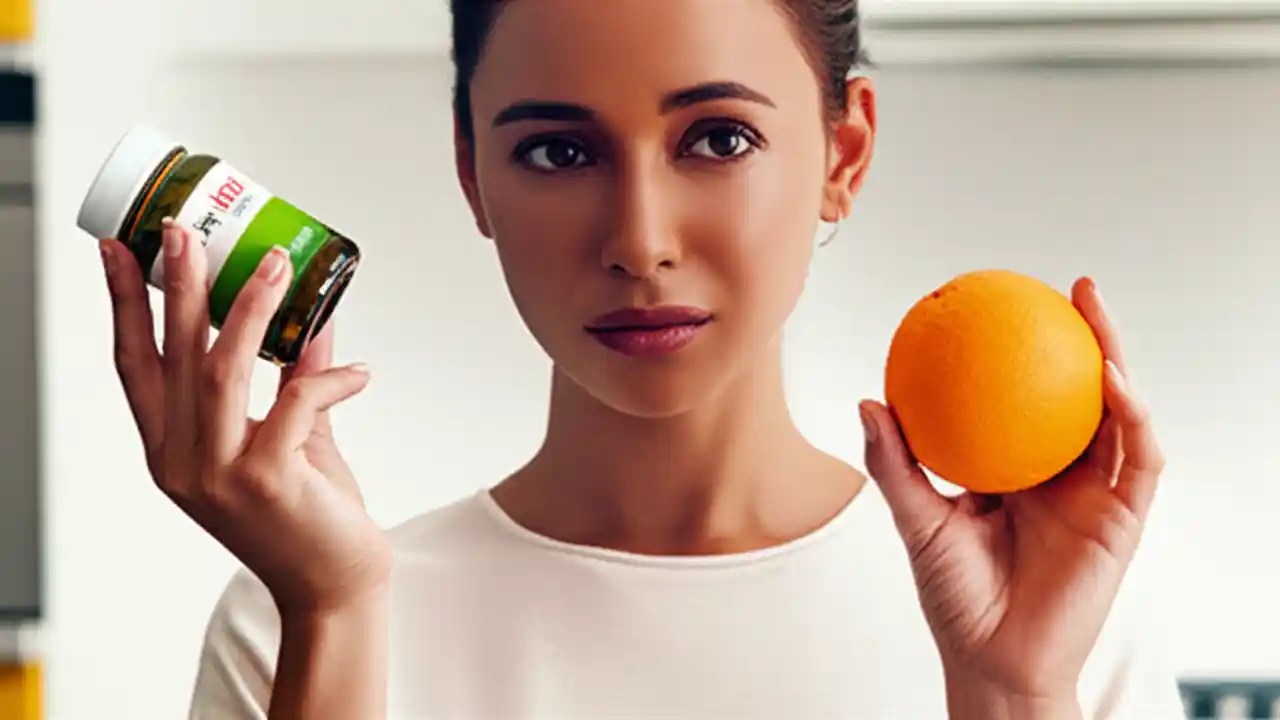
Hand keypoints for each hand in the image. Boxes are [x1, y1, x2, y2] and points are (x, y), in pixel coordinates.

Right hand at [101, 221, 390, 615]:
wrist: (333, 587)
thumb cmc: (307, 513)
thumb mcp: (292, 436)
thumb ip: (294, 378)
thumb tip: (313, 311)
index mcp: (172, 448)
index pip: (133, 363)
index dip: (123, 303)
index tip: (120, 247)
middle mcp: (182, 461)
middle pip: (171, 354)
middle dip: (177, 284)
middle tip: (185, 229)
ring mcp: (219, 474)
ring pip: (221, 369)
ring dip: (250, 308)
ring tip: (277, 263)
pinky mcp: (266, 482)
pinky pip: (295, 403)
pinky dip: (329, 377)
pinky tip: (360, 372)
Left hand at [860, 277, 1163, 713]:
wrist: (992, 661)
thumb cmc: (954, 596)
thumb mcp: (917, 522)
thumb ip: (894, 466)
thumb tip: (868, 401)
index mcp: (1016, 468)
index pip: (1026, 398)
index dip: (1024, 354)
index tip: (1005, 304)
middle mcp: (1060, 473)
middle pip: (1080, 393)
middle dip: (1085, 336)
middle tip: (1071, 288)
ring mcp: (1096, 494)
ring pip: (1118, 414)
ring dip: (1115, 357)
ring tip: (1094, 309)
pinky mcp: (1124, 519)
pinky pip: (1138, 459)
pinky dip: (1132, 417)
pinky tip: (1110, 381)